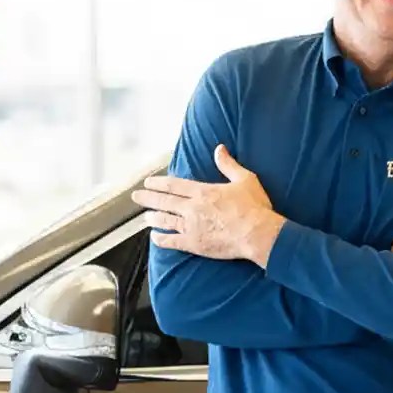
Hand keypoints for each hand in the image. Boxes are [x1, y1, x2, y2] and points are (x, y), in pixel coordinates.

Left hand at [131, 145, 283, 262]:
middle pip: (164, 201)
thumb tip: (219, 149)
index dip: (158, 183)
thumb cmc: (254, 207)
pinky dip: (161, 239)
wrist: (257, 233)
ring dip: (152, 218)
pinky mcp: (194, 244)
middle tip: (135, 197)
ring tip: (144, 217)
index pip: (173, 185)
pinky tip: (154, 237)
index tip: (147, 182)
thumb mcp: (244, 179)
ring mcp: (191, 226)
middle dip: (147, 198)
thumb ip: (228, 164)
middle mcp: (192, 208)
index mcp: (202, 192)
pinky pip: (172, 241)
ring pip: (165, 220)